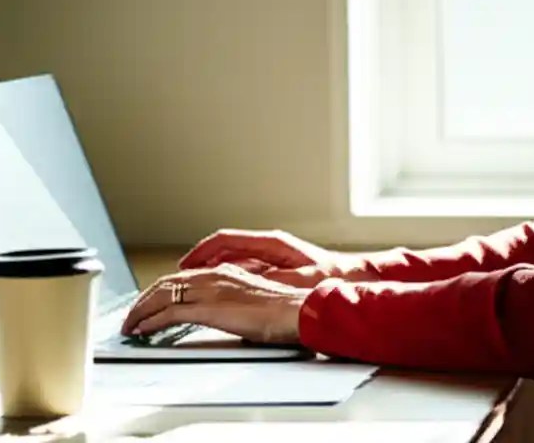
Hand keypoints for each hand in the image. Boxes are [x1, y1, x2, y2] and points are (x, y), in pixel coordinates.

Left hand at [120, 264, 309, 344]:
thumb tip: (224, 313)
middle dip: (144, 300)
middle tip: (132, 315)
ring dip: (141, 311)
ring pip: (162, 295)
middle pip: (167, 283)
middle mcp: (212, 276)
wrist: (295, 310)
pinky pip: (170, 312)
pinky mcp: (208, 308)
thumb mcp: (252, 300)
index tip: (149, 303)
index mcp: (223, 272)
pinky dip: (151, 321)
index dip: (161, 290)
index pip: (182, 278)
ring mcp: (209, 290)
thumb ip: (233, 302)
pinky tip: (142, 330)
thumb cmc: (282, 310)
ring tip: (130, 324)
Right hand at [178, 229, 340, 272]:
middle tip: (181, 278)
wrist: (352, 278)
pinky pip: (244, 269)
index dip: (201, 251)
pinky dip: (228, 278)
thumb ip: (273, 279)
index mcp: (271, 243)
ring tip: (194, 286)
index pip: (225, 240)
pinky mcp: (276, 268)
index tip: (185, 264)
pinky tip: (220, 293)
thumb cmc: (330, 277)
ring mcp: (271, 256)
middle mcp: (268, 246)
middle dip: (201, 261)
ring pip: (233, 259)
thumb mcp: (300, 280)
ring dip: (213, 270)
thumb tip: (248, 282)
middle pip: (224, 249)